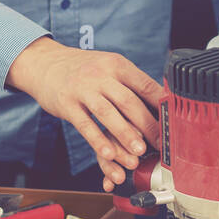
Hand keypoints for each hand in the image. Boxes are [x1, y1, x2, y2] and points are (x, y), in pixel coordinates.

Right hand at [7, 38, 161, 175]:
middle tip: (160, 144)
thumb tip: (161, 102)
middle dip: (147, 125)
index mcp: (117, 64)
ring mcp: (83, 89)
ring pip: (108, 114)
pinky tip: (108, 154)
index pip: (145, 85)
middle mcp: (101, 74)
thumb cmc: (83, 69)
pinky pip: (85, 125)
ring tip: (139, 153)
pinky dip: (98, 141)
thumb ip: (130, 83)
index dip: (161, 105)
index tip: (173, 123)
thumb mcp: (109, 66)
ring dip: (125, 135)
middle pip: (129, 101)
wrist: (45, 63)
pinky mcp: (67, 104)